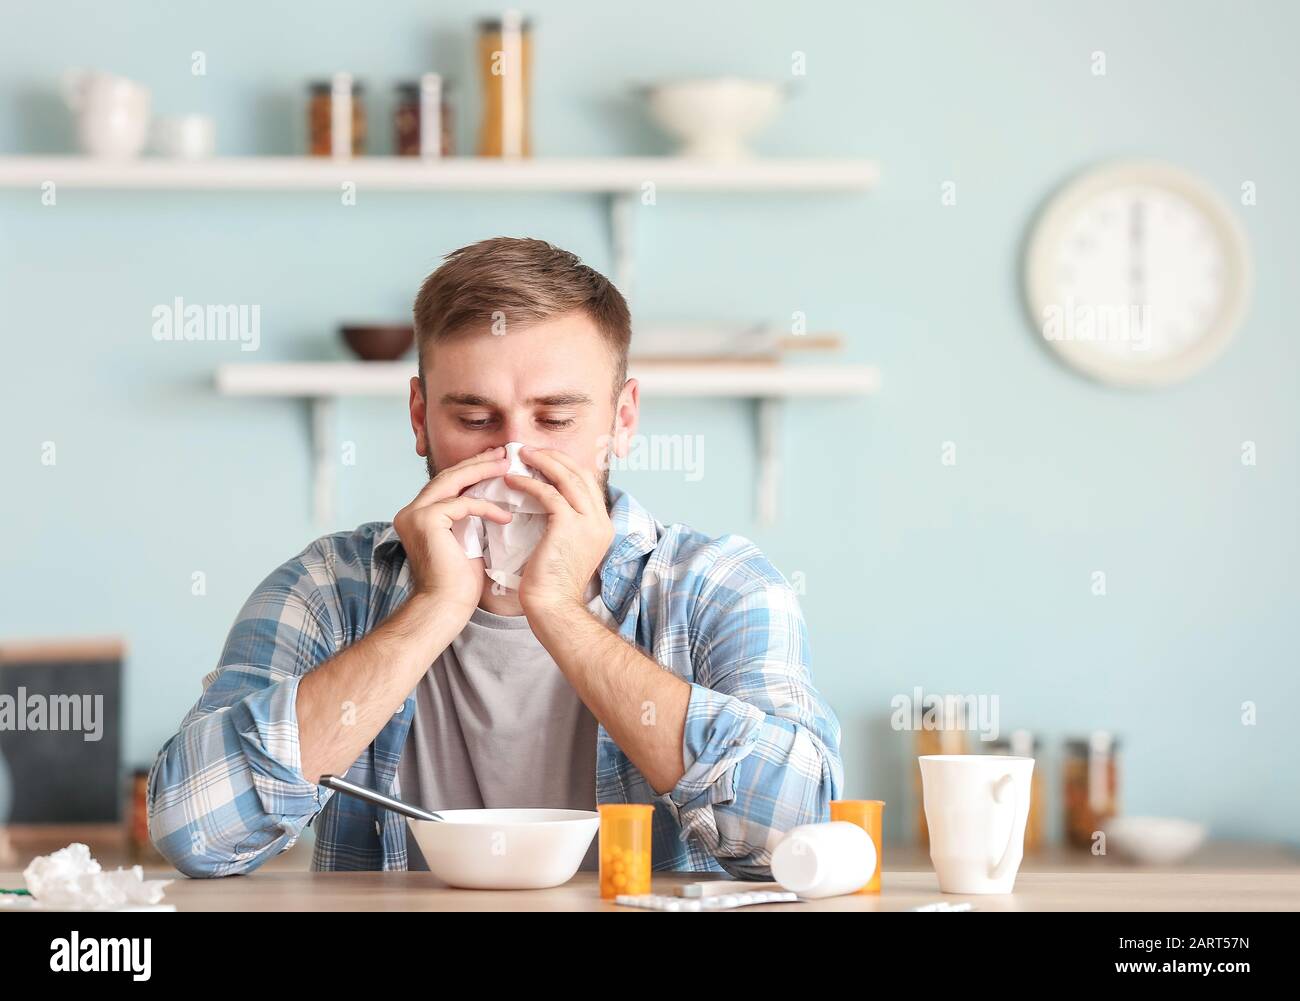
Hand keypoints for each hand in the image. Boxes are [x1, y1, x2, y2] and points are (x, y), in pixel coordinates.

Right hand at [392, 446, 511, 613]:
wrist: (446, 607)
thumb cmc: (459, 582)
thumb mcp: (467, 539)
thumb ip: (469, 517)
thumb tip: (489, 497)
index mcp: (417, 515)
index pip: (447, 484)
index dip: (472, 469)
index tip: (497, 460)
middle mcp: (410, 511)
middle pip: (448, 477)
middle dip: (478, 463)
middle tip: (504, 453)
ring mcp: (414, 514)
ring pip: (452, 482)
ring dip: (482, 472)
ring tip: (507, 466)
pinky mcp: (425, 521)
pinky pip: (462, 504)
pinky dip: (485, 507)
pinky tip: (505, 517)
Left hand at [507, 446, 613, 617]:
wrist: (554, 608)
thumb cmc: (552, 584)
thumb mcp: (567, 549)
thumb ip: (565, 525)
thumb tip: (548, 505)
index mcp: (603, 525)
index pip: (588, 482)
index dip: (565, 466)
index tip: (543, 460)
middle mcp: (600, 520)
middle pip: (581, 472)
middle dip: (554, 457)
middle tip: (529, 451)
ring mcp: (588, 521)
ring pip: (566, 476)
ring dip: (542, 462)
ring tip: (520, 456)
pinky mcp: (568, 524)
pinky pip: (547, 492)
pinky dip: (528, 483)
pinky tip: (511, 482)